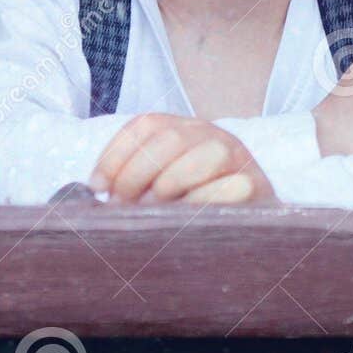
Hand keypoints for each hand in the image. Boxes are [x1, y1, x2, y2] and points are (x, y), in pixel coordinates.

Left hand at [89, 113, 275, 204]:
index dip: (115, 153)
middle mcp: (212, 135)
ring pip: (204, 156)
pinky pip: (228, 189)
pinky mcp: (255, 186)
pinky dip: (201, 204)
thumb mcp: (165, 186)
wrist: (254, 227)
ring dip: (170, 185)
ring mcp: (237, 157)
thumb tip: (99, 190)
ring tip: (155, 211)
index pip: (146, 125)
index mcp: (186, 129)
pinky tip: (186, 220)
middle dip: (136, 173)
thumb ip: (137, 180)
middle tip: (123, 205)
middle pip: (169, 138)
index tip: (97, 187)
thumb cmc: (198, 208)